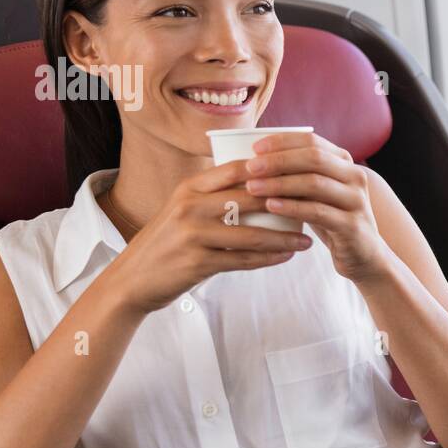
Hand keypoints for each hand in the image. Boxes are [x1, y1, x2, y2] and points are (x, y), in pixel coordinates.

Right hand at [104, 158, 315, 314]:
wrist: (132, 280)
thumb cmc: (167, 243)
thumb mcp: (185, 210)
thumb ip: (215, 196)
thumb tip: (260, 184)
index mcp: (190, 187)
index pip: (238, 168)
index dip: (272, 168)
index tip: (301, 172)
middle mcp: (190, 205)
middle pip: (249, 197)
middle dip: (286, 201)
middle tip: (314, 206)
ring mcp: (193, 234)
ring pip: (250, 232)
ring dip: (283, 237)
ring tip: (307, 240)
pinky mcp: (197, 262)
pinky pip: (242, 259)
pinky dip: (267, 259)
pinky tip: (286, 257)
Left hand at [243, 131, 391, 283]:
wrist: (362, 254)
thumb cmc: (331, 219)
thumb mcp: (316, 193)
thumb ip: (298, 174)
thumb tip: (255, 158)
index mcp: (345, 162)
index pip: (312, 140)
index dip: (282, 141)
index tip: (254, 148)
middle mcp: (355, 176)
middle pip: (314, 158)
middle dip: (279, 160)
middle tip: (250, 167)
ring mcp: (356, 200)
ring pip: (315, 183)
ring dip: (280, 183)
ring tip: (252, 187)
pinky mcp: (353, 225)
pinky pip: (318, 212)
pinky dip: (292, 207)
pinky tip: (271, 206)